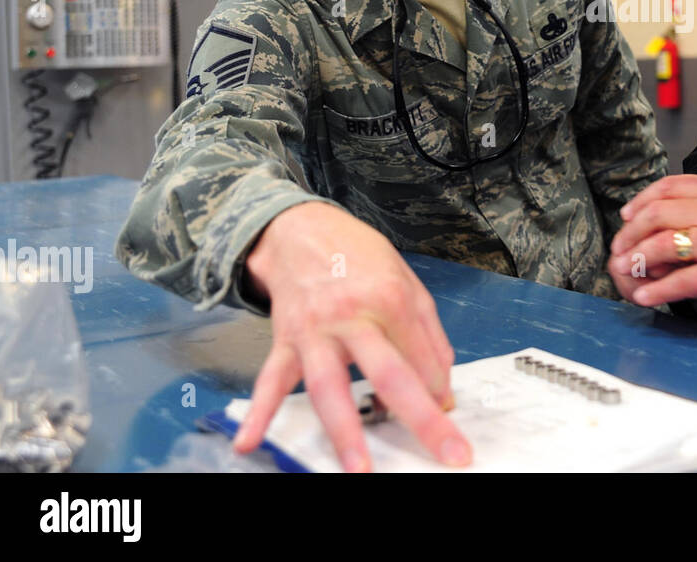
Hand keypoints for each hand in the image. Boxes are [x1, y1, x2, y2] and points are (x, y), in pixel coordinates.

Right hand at [232, 201, 471, 471]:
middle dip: (421, 418)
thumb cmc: (358, 256)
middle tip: (447, 452)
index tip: (444, 411)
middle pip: (390, 374)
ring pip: (330, 386)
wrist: (301, 229)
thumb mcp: (407, 280)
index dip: (438, 390)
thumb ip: (428, 333)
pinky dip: (259, 412)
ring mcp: (316, 331)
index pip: (423, 359)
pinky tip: (249, 441)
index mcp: (390, 299)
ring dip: (344, 431)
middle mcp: (353, 316)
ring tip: (358, 468)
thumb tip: (441, 387)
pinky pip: (271, 380)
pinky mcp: (285, 340)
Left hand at [607, 175, 696, 311]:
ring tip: (626, 272)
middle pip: (657, 214)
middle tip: (621, 247)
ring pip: (662, 245)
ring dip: (636, 260)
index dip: (642, 201)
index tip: (629, 215)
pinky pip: (681, 281)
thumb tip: (691, 212)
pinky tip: (646, 296)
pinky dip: (658, 290)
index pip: (670, 186)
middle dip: (631, 232)